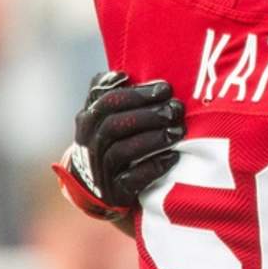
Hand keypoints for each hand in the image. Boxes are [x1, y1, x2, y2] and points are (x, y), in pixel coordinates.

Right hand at [50, 71, 183, 219]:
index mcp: (88, 122)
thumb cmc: (115, 140)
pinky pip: (130, 180)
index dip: (137, 94)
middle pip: (113, 126)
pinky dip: (153, 167)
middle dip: (148, 115)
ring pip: (120, 152)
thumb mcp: (107, 116)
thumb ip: (110, 93)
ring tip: (179, 130)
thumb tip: (119, 74)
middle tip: (176, 108)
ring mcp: (98, 172)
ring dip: (153, 139)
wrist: (104, 188)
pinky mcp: (113, 193)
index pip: (106, 102)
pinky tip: (173, 156)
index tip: (165, 88)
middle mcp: (88, 146)